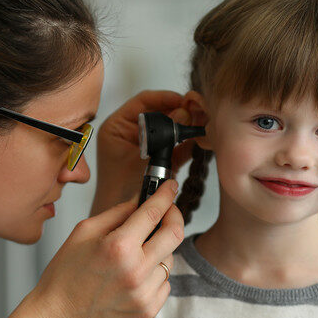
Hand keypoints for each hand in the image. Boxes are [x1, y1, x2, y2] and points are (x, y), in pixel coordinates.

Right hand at [33, 180, 183, 317]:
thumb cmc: (66, 274)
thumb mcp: (84, 232)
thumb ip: (117, 213)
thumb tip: (141, 199)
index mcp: (118, 246)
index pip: (154, 212)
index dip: (166, 195)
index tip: (170, 187)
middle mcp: (136, 270)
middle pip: (175, 233)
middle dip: (174, 215)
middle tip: (167, 211)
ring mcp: (145, 293)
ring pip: (170, 259)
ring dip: (159, 249)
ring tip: (135, 253)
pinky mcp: (149, 310)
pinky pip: (165, 282)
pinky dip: (154, 274)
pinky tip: (133, 276)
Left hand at [92, 90, 192, 214]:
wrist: (123, 220)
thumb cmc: (120, 192)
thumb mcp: (142, 160)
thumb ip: (165, 138)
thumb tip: (184, 114)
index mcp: (117, 127)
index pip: (143, 101)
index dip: (165, 97)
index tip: (184, 99)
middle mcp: (130, 132)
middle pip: (158, 111)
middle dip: (179, 110)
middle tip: (197, 111)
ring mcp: (145, 144)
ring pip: (168, 126)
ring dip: (184, 124)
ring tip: (200, 121)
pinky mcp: (157, 156)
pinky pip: (173, 141)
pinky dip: (186, 139)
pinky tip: (197, 137)